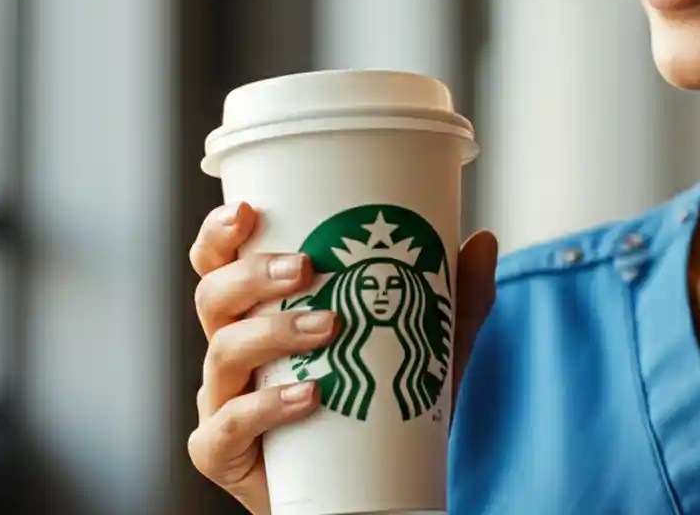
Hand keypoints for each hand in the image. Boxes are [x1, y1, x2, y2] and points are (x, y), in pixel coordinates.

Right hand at [185, 202, 497, 514]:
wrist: (364, 492)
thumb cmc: (375, 408)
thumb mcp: (425, 348)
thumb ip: (455, 298)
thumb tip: (485, 239)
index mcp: (258, 314)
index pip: (218, 264)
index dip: (218, 234)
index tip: (246, 212)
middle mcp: (231, 352)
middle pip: (213, 298)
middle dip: (252, 274)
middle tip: (307, 268)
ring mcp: (221, 403)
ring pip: (222, 353)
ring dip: (271, 332)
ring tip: (328, 327)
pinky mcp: (223, 455)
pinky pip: (226, 427)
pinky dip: (264, 409)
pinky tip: (307, 395)